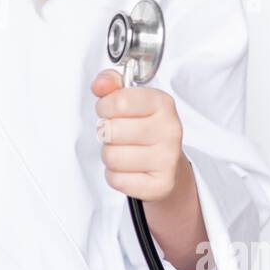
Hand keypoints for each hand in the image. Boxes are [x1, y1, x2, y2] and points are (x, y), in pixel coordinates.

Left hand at [91, 68, 188, 202]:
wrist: (169, 166)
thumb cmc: (144, 129)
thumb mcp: (131, 100)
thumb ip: (112, 84)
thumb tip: (100, 84)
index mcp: (163, 104)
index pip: (118, 102)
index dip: (105, 107)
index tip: (110, 111)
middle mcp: (170, 130)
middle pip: (111, 131)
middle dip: (106, 134)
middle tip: (117, 135)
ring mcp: (167, 159)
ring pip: (112, 157)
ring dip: (110, 155)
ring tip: (124, 152)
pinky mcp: (161, 184)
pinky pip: (116, 179)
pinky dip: (115, 176)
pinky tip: (129, 169)